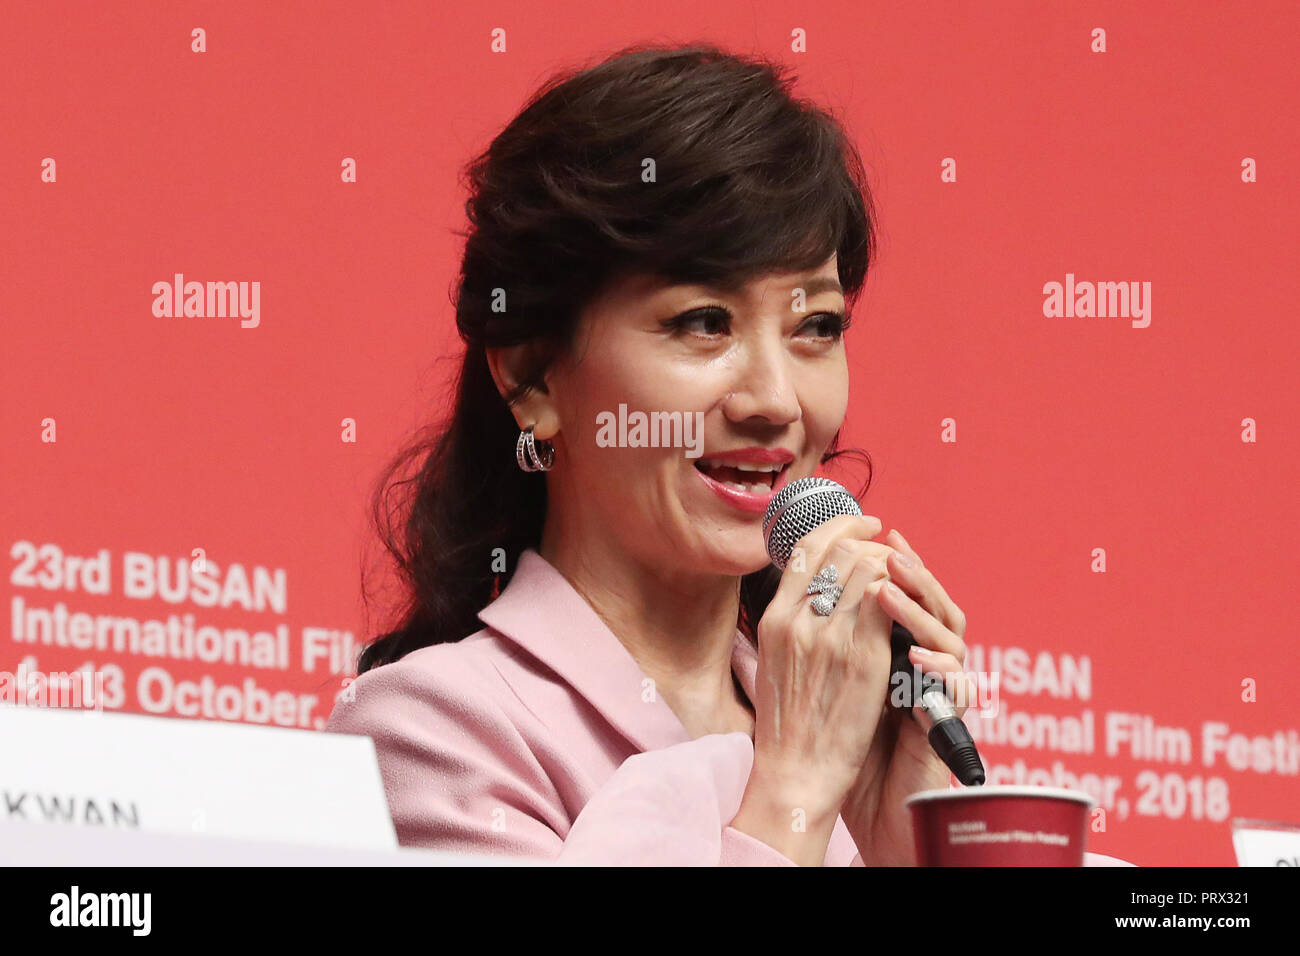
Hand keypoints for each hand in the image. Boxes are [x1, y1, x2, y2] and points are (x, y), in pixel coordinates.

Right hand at [731, 512, 898, 863]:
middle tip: (890, 544)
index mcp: (773, 620)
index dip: (839, 528)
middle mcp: (798, 621)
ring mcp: (832, 638)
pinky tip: (910, 605)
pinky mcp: (864, 659)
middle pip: (840, 551)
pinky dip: (902, 595)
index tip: (862, 525)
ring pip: (868, 570)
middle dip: (871, 540)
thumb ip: (790, 627)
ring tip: (904, 574)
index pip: (806, 551)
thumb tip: (812, 596)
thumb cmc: (787, 728)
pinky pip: (888, 604)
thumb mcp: (772, 664)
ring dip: (892, 565)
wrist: (794, 775)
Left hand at [840, 528, 973, 865]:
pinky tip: (915, 657)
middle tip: (892, 545)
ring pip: (952, 638)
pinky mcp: (941, 725)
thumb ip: (829, 626)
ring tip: (891, 591)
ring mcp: (936, 692)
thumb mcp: (827, 670)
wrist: (834, 790)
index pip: (907, 589)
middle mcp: (923, 662)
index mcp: (895, 645)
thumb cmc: (829, 731)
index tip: (870, 527)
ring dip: (922, 611)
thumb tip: (803, 576)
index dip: (892, 557)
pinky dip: (939, 669)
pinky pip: (957, 689)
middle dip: (914, 571)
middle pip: (937, 602)